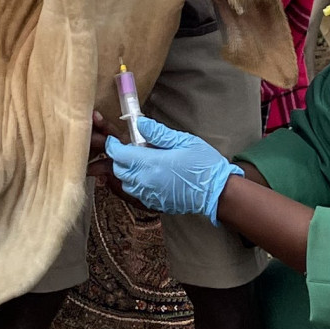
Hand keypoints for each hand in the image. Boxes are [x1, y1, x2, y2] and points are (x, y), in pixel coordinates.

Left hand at [104, 117, 234, 221]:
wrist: (216, 192)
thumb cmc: (203, 165)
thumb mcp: (184, 141)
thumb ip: (158, 133)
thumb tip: (140, 124)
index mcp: (152, 164)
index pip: (119, 155)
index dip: (113, 146)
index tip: (114, 140)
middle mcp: (146, 182)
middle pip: (118, 171)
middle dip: (118, 159)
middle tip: (128, 148)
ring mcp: (149, 196)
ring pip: (124, 184)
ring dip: (125, 173)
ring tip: (137, 162)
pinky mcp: (154, 204)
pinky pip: (134, 195)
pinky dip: (133, 185)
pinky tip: (144, 177)